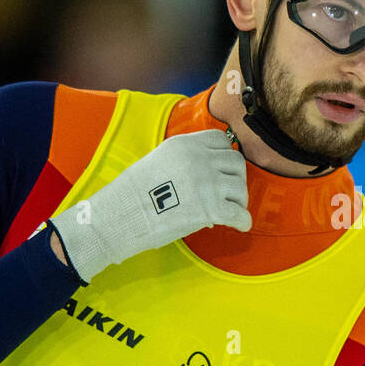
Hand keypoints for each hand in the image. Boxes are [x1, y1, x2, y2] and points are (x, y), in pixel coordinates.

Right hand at [49, 129, 250, 282]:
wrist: (121, 215)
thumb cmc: (133, 192)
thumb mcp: (158, 160)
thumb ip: (184, 159)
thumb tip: (206, 168)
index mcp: (186, 145)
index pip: (221, 140)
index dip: (225, 156)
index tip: (223, 169)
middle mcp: (200, 159)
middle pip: (236, 162)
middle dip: (236, 177)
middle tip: (229, 192)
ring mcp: (208, 183)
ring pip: (241, 187)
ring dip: (239, 199)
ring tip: (231, 209)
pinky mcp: (211, 209)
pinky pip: (240, 213)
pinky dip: (243, 221)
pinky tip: (239, 225)